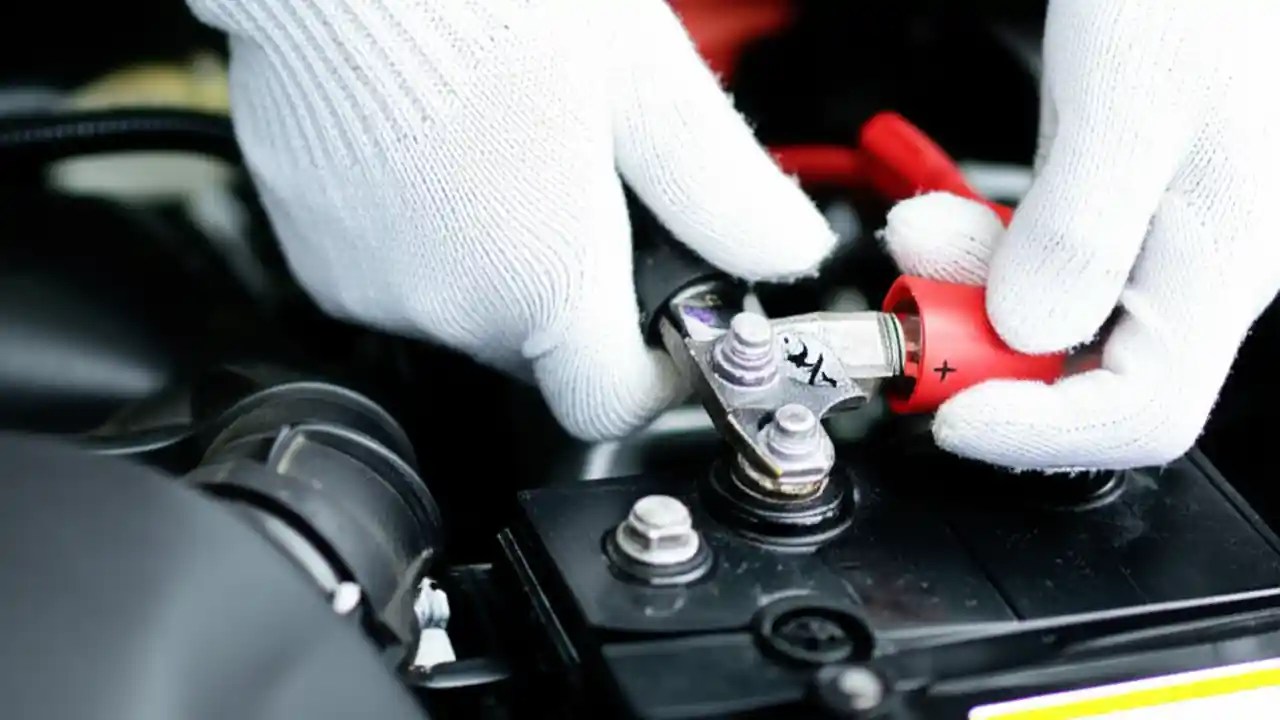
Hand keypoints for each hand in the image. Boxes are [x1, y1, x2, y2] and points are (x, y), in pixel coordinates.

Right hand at [185, 0, 834, 439]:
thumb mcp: (639, 76)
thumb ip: (719, 186)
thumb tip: (785, 252)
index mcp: (541, 278)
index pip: (612, 405)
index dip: (655, 373)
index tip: (669, 323)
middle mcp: (447, 307)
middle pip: (545, 354)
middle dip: (581, 298)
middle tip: (592, 198)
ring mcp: (372, 286)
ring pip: (471, 312)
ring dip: (504, 262)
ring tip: (506, 154)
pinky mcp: (316, 257)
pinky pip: (400, 278)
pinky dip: (431, 239)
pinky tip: (437, 155)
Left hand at [882, 0, 1279, 471]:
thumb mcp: (1124, 105)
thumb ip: (1076, 233)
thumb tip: (1023, 335)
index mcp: (1226, 265)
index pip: (1141, 415)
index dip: (1033, 431)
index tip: (947, 412)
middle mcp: (1201, 271)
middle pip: (1088, 377)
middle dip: (983, 354)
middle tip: (915, 312)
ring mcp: (1161, 247)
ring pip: (1054, 320)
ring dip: (969, 296)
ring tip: (918, 239)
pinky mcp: (1122, 216)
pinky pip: (1048, 269)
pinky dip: (984, 256)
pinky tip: (944, 222)